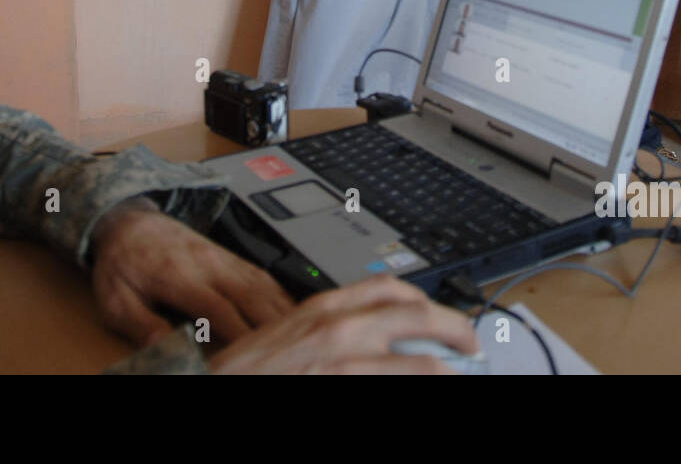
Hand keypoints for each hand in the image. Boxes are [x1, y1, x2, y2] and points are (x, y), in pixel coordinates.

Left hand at [90, 206, 293, 346]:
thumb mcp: (115, 299)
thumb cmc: (122, 264)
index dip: (238, 336)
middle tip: (287, 351)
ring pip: (264, 286)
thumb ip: (140, 323)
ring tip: (300, 339)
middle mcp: (209, 264)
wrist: (129, 222)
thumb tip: (165, 346)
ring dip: (283, 312)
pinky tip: (293, 316)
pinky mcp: (233, 258)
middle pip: (252, 296)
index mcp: (180, 275)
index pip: (218, 309)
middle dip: (273, 326)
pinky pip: (265, 278)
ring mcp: (225, 259)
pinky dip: (282, 297)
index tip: (251, 358)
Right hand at [208, 274, 479, 373]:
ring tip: (461, 375)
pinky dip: (421, 388)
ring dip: (448, 371)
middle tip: (473, 344)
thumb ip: (330, 329)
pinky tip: (429, 391)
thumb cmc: (246, 374)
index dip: (428, 301)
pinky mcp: (340, 392)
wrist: (207, 387)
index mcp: (325, 307)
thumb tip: (370, 336)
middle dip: (457, 329)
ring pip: (422, 366)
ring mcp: (344, 366)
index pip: (393, 289)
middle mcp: (340, 330)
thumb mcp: (290, 335)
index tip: (443, 314)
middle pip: (420, 317)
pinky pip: (398, 388)